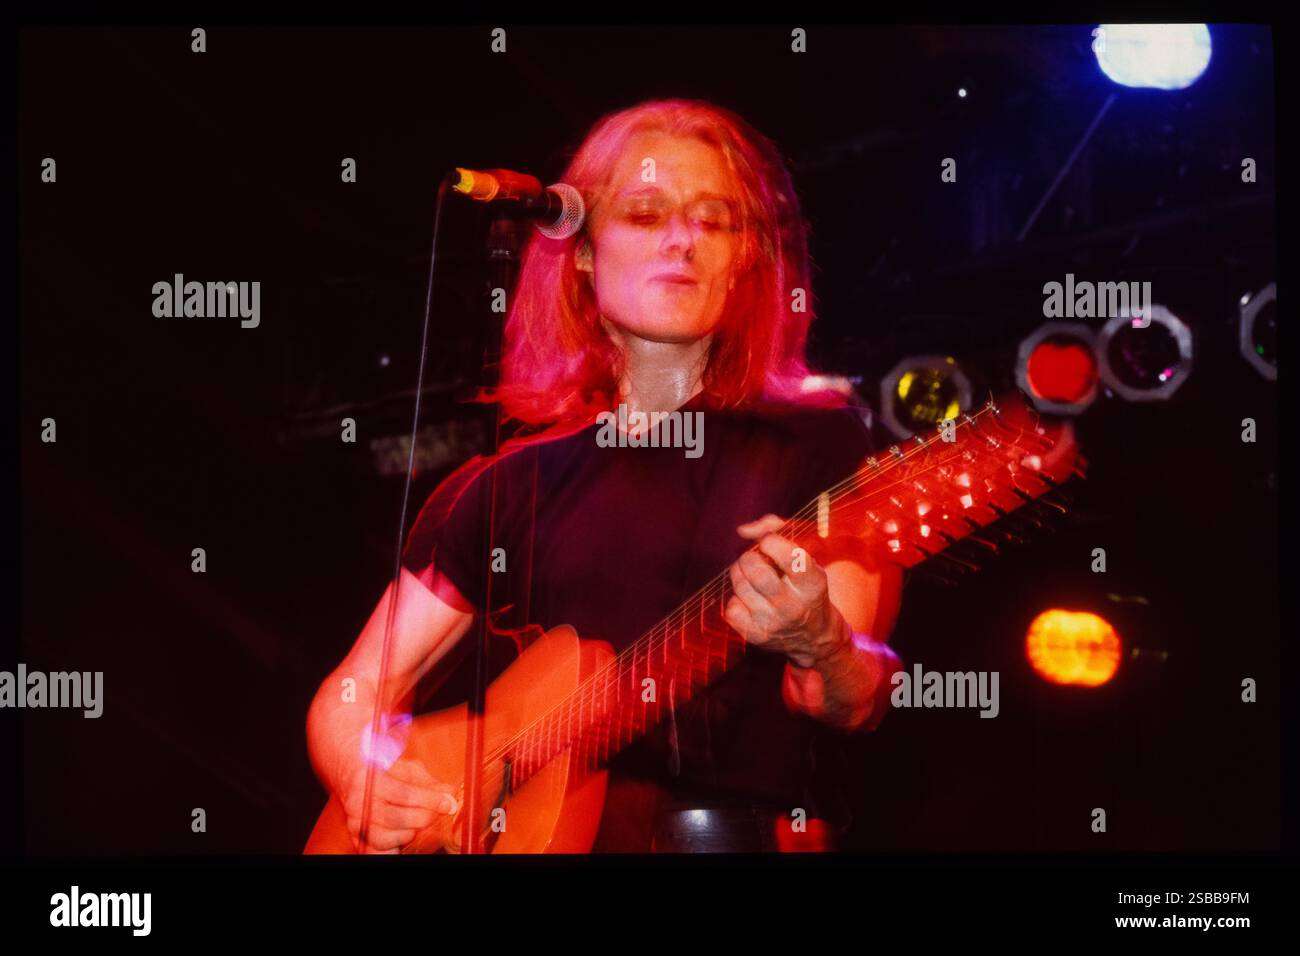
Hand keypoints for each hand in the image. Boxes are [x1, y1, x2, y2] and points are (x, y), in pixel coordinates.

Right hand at [338, 754, 459, 853]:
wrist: (353, 777)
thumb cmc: (385, 772)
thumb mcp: (407, 770)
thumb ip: (429, 783)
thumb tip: (449, 794)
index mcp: (371, 780)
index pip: (404, 794)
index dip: (430, 800)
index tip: (448, 804)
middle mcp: (358, 803)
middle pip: (395, 818)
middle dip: (423, 818)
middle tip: (437, 813)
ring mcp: (355, 823)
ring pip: (384, 838)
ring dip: (408, 833)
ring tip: (417, 824)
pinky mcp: (357, 839)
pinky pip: (375, 852)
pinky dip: (393, 847)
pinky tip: (404, 836)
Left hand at [726, 513, 848, 668]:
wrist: (813, 636)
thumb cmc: (805, 587)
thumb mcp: (806, 558)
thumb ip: (779, 531)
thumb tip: (743, 530)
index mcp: (812, 584)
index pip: (789, 556)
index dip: (770, 541)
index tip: (768, 543)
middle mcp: (794, 606)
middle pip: (756, 572)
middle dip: (749, 557)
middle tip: (755, 559)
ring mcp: (773, 623)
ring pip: (740, 586)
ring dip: (740, 574)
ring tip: (751, 576)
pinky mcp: (755, 635)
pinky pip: (731, 608)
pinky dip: (737, 598)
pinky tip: (750, 599)